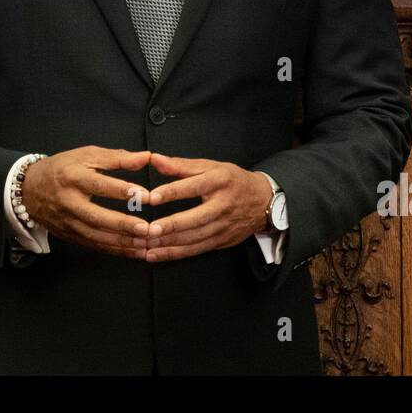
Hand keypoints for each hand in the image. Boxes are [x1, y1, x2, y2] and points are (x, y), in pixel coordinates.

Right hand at [20, 146, 151, 258]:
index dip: (122, 190)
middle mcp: (68, 202)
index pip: (99, 185)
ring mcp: (67, 221)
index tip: (145, 195)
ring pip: (95, 236)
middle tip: (145, 228)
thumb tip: (145, 157)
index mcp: (72, 177)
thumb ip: (117, 157)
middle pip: (96, 216)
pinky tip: (133, 250)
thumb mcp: (86, 155)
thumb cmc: (62, 169)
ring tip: (144, 242)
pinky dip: (115, 250)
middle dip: (122, 224)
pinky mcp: (69, 235)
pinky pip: (94, 245)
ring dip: (121, 242)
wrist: (29, 189)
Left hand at [143, 153, 272, 261]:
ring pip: (195, 238)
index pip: (193, 187)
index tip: (152, 197)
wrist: (263, 202)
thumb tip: (155, 159)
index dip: (172, 192)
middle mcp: (222, 205)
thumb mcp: (211, 166)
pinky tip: (158, 254)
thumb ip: (180, 165)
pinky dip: (176, 253)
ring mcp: (223, 226)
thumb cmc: (233, 181)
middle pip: (196, 218)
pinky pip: (196, 249)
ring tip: (148, 244)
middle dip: (172, 226)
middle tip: (150, 229)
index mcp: (219, 182)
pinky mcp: (221, 241)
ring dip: (170, 244)